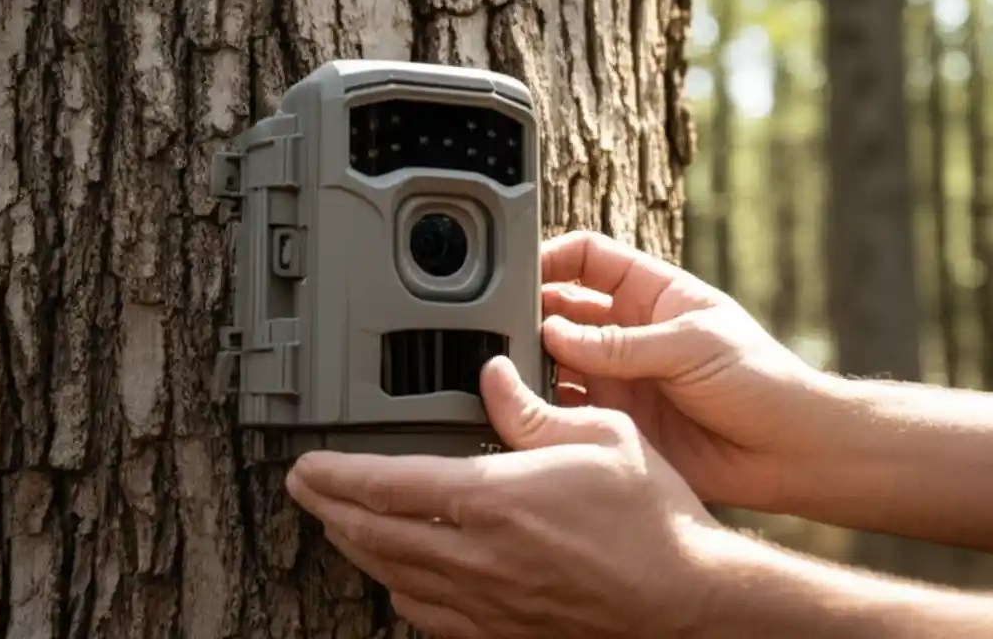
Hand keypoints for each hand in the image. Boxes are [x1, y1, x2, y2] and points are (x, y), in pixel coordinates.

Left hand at [285, 356, 730, 638]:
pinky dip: (398, 592)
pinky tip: (395, 580)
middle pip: (375, 534)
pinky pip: (428, 616)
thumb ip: (533, 410)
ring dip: (356, 548)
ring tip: (338, 525)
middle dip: (329, 509)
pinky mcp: (503, 631)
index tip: (306, 465)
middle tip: (304, 490)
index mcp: (496, 498)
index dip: (336, 475)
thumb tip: (492, 378)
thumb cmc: (653, 517)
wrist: (688, 595)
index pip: (388, 485)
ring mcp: (487, 600)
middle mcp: (479, 555)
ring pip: (393, 576)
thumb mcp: (601, 435)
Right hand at [541, 230, 828, 509]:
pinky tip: (530, 407)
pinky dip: (544, 407)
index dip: (553, 256)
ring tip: (515, 369)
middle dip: (532, 312)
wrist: (788, 452)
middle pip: (562, 309)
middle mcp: (629, 332)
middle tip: (507, 327)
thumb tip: (553, 332)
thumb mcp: (690, 345)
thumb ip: (619, 343)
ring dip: (534, 362)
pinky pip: (567, 409)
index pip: (590, 258)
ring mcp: (620, 377)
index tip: (518, 269)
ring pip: (556, 360)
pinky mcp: (616, 421)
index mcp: (653, 294)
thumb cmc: (759, 380)